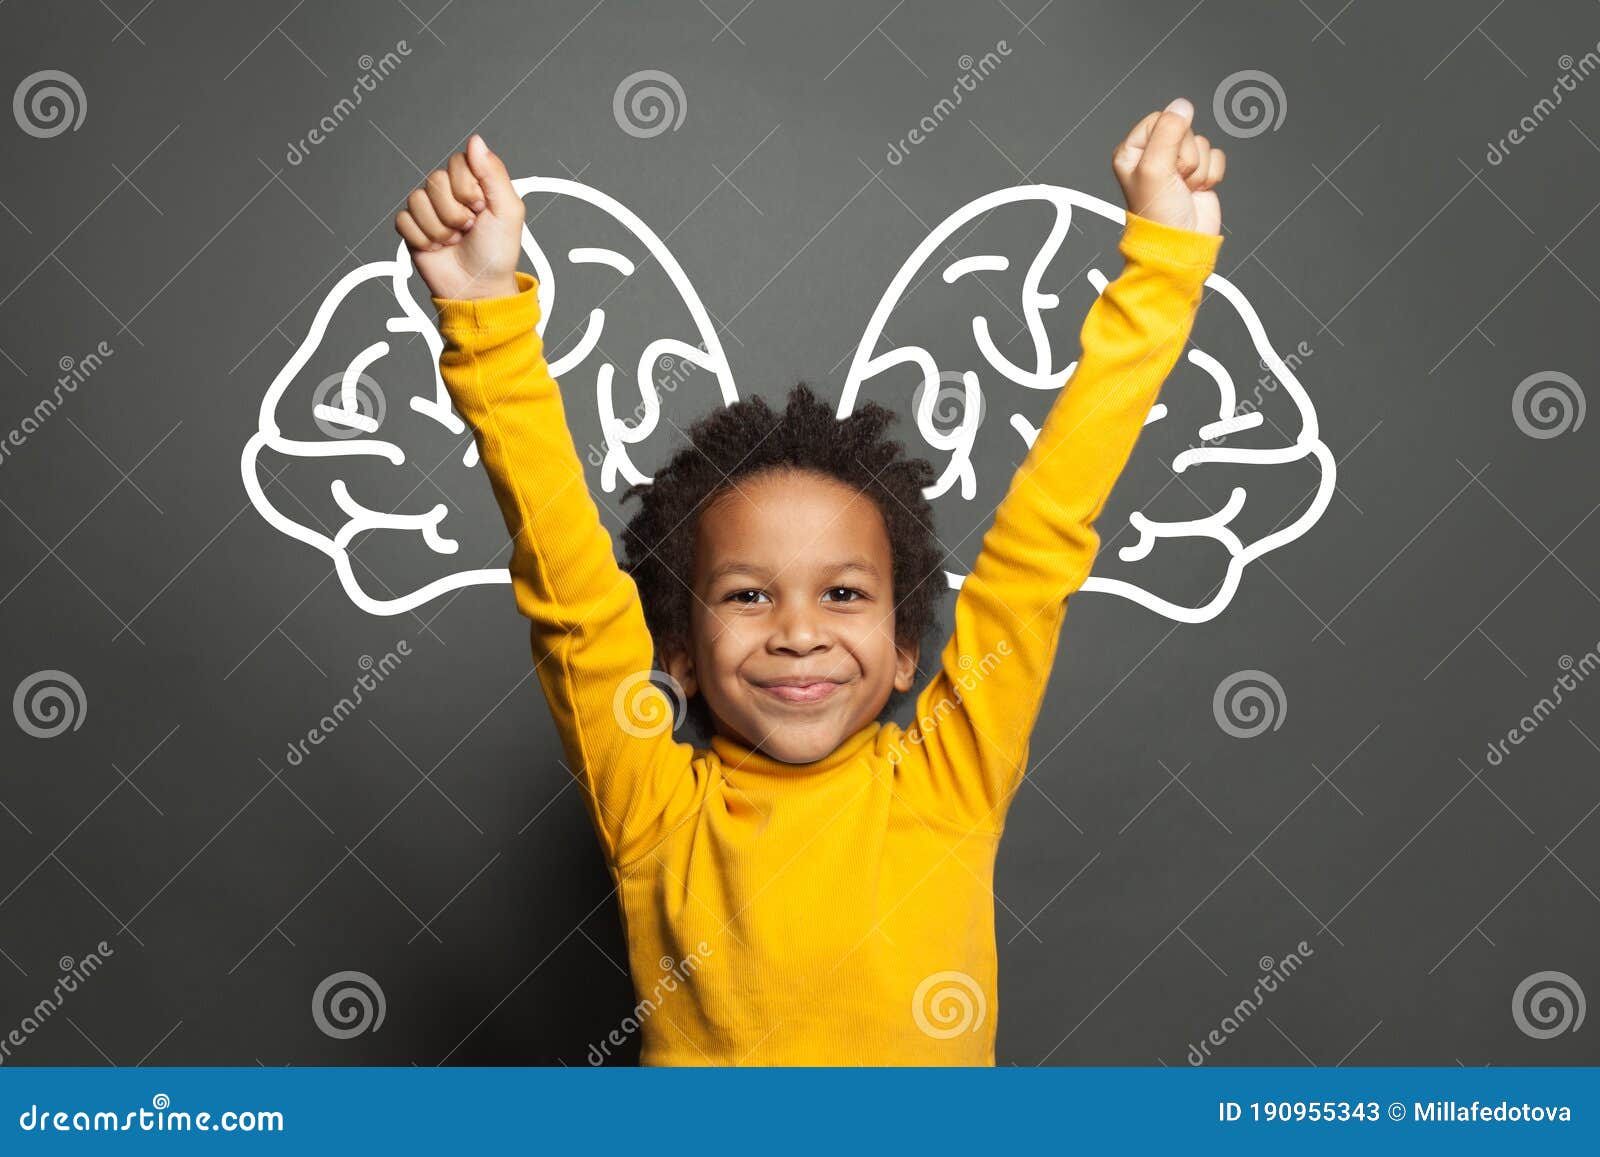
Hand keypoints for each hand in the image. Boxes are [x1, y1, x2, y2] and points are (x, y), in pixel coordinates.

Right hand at [395, 133, 525, 300]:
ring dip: (440, 228)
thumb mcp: (508, 211)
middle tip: (469, 229)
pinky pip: (405, 221)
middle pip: (435, 181)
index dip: (469, 189)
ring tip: (455, 240)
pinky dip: (423, 239)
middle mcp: (450, 193)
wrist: (478, 288)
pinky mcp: (413, 229)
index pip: (458, 163)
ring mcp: (430, 210)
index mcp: (474, 183)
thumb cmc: (497, 253)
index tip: (482, 209)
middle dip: (455, 212)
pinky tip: (438, 248)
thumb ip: (494, 172)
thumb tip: (476, 141)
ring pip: (418, 201)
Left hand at [1111, 97, 1224, 234]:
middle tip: (1174, 181)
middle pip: (1184, 130)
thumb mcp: (1154, 169)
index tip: (1163, 166)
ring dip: (1197, 170)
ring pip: (1202, 143)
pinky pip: (1216, 156)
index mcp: (1133, 150)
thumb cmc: (1158, 216)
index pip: (1160, 119)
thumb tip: (1181, 106)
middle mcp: (1154, 154)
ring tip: (1183, 189)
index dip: (1170, 141)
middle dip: (1185, 157)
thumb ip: (1168, 132)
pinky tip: (1195, 191)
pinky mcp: (1198, 172)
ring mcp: (1177, 164)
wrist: (1180, 243)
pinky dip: (1210, 176)